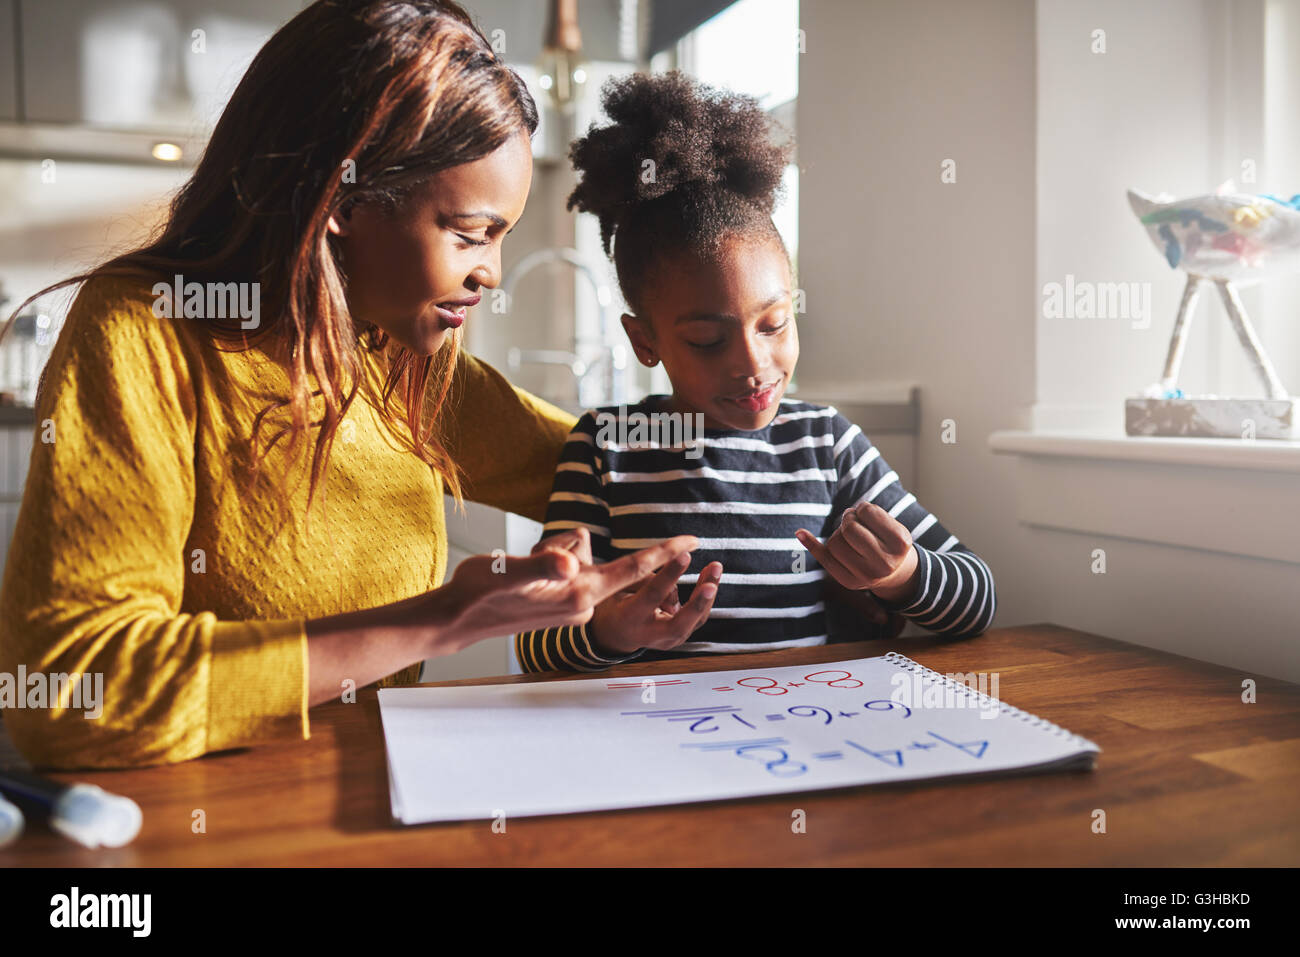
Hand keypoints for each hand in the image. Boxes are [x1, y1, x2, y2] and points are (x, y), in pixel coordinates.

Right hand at [438, 528, 700, 651]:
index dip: (663, 552)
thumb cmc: (480, 593)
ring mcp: (572, 606)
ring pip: (578, 558)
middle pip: (597, 557)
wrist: (457, 619)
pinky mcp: (560, 604)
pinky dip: (547, 562)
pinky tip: (520, 578)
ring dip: (551, 554)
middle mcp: (582, 603)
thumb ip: (543, 566)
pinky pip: (567, 567)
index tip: (693, 539)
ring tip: (519, 571)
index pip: (631, 569)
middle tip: (533, 560)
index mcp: (579, 595)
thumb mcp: (510, 571)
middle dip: (567, 548)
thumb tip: (570, 561)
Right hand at [586, 556, 723, 656]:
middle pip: (679, 624)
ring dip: (708, 595)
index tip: (684, 554)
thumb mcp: (619, 588)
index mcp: (630, 618)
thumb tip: (674, 571)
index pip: (653, 595)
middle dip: (697, 603)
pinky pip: (698, 618)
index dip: (670, 575)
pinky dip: (706, 598)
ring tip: (715, 567)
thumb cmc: (617, 604)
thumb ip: (644, 579)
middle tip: (711, 585)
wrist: (616, 634)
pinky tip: (710, 578)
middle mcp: (651, 634)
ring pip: (695, 621)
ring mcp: (667, 640)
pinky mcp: (679, 637)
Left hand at [795, 501, 920, 603]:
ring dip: (838, 533)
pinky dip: (811, 544)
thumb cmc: (889, 542)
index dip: (862, 508)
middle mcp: (885, 562)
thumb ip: (870, 515)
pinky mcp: (850, 582)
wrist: (895, 573)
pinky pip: (825, 559)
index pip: (867, 512)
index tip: (865, 513)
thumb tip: (841, 516)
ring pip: (835, 542)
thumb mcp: (892, 525)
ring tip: (851, 536)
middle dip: (848, 519)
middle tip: (853, 521)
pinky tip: (800, 533)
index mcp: (900, 543)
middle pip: (849, 528)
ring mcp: (867, 576)